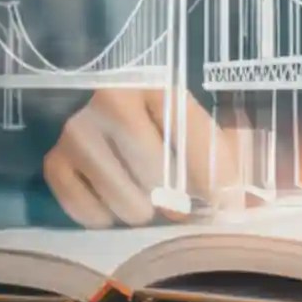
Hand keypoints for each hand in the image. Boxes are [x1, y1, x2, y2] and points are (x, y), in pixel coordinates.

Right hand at [42, 89, 239, 227]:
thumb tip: (248, 203)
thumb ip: (219, 153)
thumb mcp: (184, 116)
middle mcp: (111, 103)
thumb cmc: (146, 111)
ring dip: (141, 211)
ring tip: (140, 193)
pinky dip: (106, 216)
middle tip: (177, 202)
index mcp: (156, 83)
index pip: (196, 140)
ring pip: (129, 207)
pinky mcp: (54, 163)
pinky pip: (92, 217)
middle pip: (160, 182)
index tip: (231, 208)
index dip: (220, 182)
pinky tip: (108, 193)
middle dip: (175, 201)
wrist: (80, 92)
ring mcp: (77, 134)